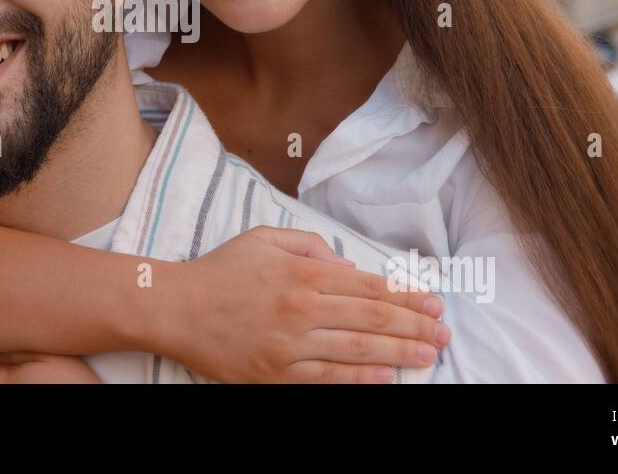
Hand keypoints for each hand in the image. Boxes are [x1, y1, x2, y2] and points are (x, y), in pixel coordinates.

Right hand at [160, 226, 449, 382]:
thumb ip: (310, 246)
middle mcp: (302, 308)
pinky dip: (361, 379)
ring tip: (429, 355)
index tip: (433, 304)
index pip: (369, 286)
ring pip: (358, 351)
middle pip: (372, 319)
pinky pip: (327, 379)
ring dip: (400, 352)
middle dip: (414, 326)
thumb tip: (350, 267)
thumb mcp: (264, 239)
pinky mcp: (275, 374)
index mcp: (302, 273)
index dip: (406, 297)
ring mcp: (290, 345)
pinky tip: (388, 376)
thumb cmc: (220, 271)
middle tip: (444, 334)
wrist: (174, 308)